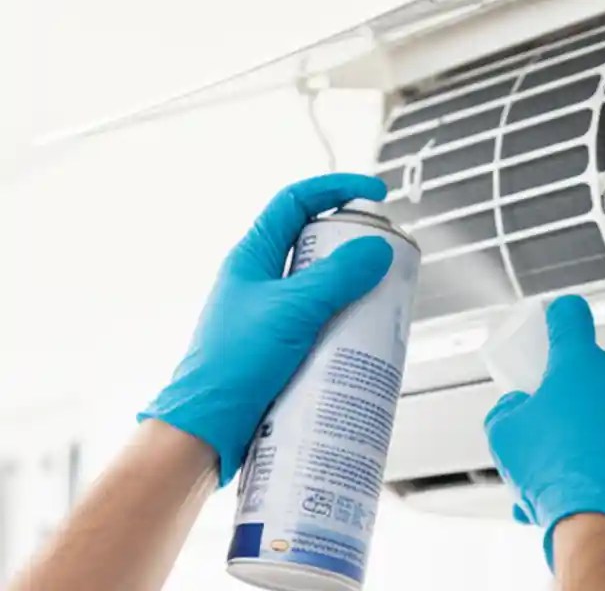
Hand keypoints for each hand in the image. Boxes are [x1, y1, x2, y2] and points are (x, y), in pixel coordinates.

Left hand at [139, 174, 393, 485]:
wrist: (208, 429)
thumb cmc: (234, 365)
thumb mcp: (293, 310)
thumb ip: (337, 276)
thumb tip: (376, 249)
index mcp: (251, 256)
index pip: (296, 201)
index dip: (336, 189)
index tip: (374, 193)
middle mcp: (259, 280)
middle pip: (313, 243)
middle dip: (353, 245)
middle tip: (383, 255)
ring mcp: (269, 314)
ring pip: (321, 286)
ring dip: (352, 288)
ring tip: (381, 298)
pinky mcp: (280, 346)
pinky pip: (320, 321)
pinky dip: (344, 322)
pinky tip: (363, 337)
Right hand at [484, 296, 604, 586]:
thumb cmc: (554, 473)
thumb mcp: (505, 436)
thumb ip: (506, 410)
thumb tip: (514, 408)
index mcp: (581, 364)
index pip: (570, 319)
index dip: (560, 317)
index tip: (560, 317)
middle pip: (591, 381)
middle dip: (570, 406)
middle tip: (546, 441)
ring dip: (591, 442)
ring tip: (563, 482)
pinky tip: (595, 493)